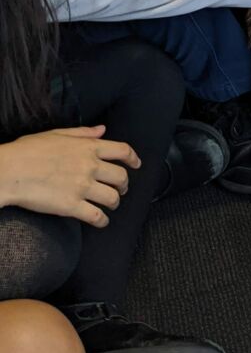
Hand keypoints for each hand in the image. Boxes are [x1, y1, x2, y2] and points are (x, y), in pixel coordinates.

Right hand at [0, 126, 140, 227]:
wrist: (11, 171)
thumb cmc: (29, 150)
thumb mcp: (58, 134)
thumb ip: (84, 133)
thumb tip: (102, 130)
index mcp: (88, 147)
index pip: (122, 151)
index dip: (133, 158)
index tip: (136, 164)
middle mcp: (90, 166)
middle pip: (121, 177)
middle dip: (125, 184)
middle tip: (121, 189)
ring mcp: (83, 187)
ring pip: (112, 197)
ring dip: (115, 202)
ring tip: (112, 205)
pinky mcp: (72, 206)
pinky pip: (97, 216)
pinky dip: (103, 220)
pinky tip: (101, 221)